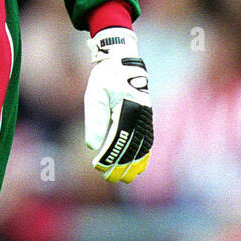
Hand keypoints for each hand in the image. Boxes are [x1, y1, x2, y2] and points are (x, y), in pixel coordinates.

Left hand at [84, 27, 152, 182]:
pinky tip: (139, 167)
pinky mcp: (147, 117)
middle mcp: (141, 114)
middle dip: (120, 164)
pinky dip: (144, 155)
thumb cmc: (105, 78)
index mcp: (127, 108)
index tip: (98, 167)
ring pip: (142, 146)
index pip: (117, 138)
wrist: (124, 62)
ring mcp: (146, 116)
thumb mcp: (94, 96)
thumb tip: (92, 146)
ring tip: (125, 179)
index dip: (108, 155)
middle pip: (131, 146)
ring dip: (133, 164)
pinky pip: (148, 140)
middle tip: (109, 178)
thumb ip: (95, 120)